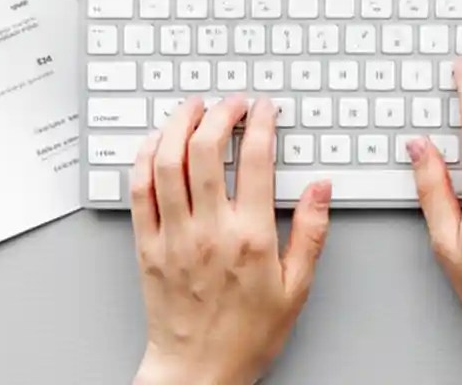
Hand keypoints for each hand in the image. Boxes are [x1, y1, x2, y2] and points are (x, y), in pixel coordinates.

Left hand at [131, 97, 332, 384]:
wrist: (199, 372)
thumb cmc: (247, 335)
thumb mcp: (297, 288)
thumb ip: (312, 233)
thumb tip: (321, 189)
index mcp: (251, 237)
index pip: (255, 160)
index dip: (260, 123)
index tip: (264, 109)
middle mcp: (209, 230)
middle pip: (205, 150)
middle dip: (218, 113)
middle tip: (230, 103)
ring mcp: (173, 236)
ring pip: (167, 161)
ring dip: (178, 125)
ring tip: (192, 109)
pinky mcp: (147, 245)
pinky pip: (139, 190)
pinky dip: (145, 158)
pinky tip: (156, 143)